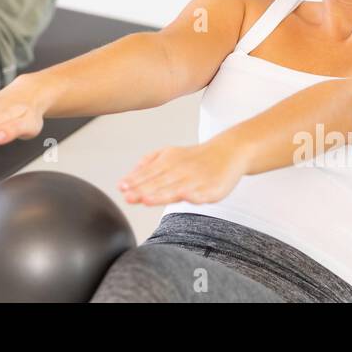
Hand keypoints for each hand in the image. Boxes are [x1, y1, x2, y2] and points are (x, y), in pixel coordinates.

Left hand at [118, 136, 248, 206]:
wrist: (229, 152)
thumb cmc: (195, 157)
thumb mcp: (169, 153)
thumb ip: (148, 162)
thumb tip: (129, 175)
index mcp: (169, 162)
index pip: (149, 173)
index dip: (135, 181)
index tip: (122, 188)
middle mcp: (181, 171)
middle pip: (160, 182)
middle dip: (143, 190)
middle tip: (129, 197)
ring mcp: (198, 180)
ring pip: (178, 189)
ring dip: (162, 194)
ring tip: (147, 200)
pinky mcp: (214, 188)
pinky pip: (204, 194)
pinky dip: (195, 195)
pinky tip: (186, 197)